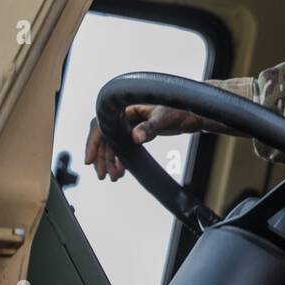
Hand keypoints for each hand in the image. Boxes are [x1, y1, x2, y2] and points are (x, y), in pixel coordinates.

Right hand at [84, 104, 205, 181]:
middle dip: (102, 157)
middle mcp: (126, 115)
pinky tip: (121, 171)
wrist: (194, 113)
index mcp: (127, 107)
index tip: (90, 160)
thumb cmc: (180, 109)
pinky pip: (122, 146)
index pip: (102, 124)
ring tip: (114, 177)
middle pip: (105, 136)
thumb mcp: (164, 118)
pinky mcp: (138, 131)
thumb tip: (135, 137)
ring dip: (111, 160)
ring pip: (113, 143)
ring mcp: (131, 123)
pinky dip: (120, 159)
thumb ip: (150, 127)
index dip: (94, 142)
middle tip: (103, 175)